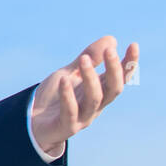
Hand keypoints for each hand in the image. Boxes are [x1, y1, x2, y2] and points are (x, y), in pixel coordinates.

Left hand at [31, 36, 138, 156]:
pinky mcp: (67, 126)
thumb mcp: (69, 73)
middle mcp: (96, 105)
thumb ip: (88, 58)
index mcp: (99, 91)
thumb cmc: (53, 97)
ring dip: (91, 78)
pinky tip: (64, 80)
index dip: (129, 64)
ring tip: (84, 59)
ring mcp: (83, 117)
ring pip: (94, 99)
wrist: (31, 122)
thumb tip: (111, 39)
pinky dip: (68, 96)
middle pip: (113, 88)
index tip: (133, 45)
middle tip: (110, 50)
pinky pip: (70, 111)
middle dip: (114, 70)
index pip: (120, 78)